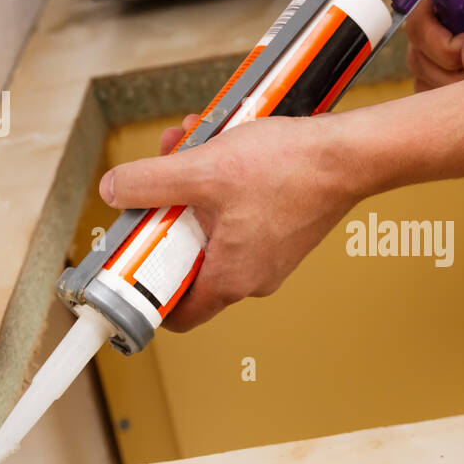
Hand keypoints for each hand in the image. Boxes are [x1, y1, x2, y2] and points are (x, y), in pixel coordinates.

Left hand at [98, 114, 358, 331]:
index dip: (146, 289)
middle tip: (160, 181)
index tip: (132, 256)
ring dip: (194, 192)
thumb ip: (151, 182)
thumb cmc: (290, 169)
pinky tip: (223, 151)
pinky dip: (223, 188)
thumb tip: (114, 190)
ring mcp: (271, 256)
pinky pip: (239, 219)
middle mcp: (253, 278)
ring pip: (213, 231)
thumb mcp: (204, 169)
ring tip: (192, 150)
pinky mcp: (284, 232)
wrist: (349, 155)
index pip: (176, 314)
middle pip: (189, 260)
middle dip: (168, 214)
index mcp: (231, 279)